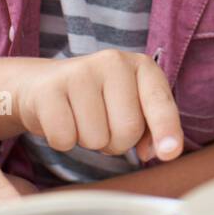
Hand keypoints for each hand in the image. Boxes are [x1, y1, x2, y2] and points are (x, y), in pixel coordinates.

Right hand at [14, 49, 183, 163]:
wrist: (43, 84)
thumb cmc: (97, 101)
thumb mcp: (131, 107)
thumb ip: (152, 129)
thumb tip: (158, 152)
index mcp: (141, 66)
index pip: (159, 100)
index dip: (166, 128)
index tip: (170, 153)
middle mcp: (113, 62)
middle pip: (128, 130)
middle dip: (116, 142)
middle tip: (102, 125)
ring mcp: (80, 71)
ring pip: (96, 139)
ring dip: (88, 142)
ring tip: (80, 119)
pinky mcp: (49, 89)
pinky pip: (65, 139)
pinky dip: (63, 141)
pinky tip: (61, 120)